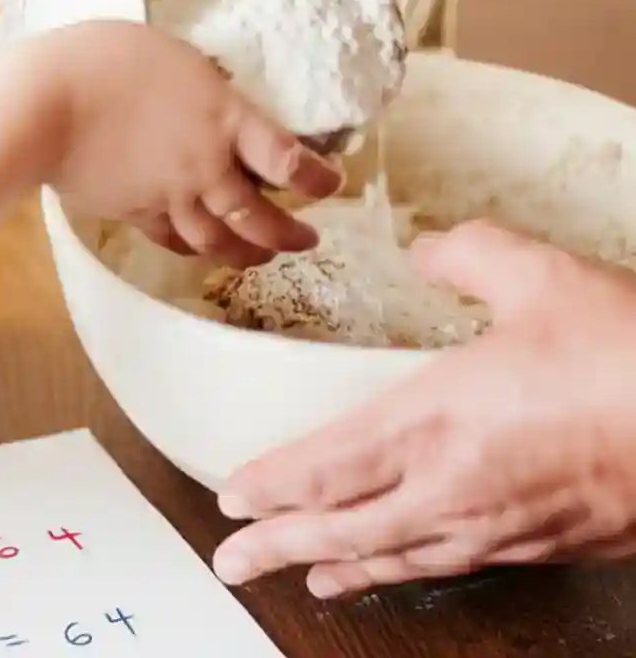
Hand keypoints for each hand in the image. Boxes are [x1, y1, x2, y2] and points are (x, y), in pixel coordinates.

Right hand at [25, 21, 339, 265]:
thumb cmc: (105, 62)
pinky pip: (170, 239)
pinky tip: (196, 251)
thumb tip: (214, 103)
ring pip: (216, 240)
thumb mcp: (175, 60)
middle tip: (305, 242)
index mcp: (225, 119)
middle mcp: (205, 166)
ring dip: (243, 254)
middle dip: (287, 236)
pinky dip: (189, 249)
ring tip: (257, 259)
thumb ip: (203, 90)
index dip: (315, 180)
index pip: (288, 159)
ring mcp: (168, 195)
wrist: (47, 104)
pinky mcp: (133, 211)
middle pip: (258, 218)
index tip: (330, 186)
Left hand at [210, 220, 635, 596]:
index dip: (271, 486)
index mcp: (434, 420)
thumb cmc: (631, 356)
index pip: (324, 466)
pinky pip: (448, 565)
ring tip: (298, 577)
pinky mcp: (538, 547)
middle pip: (340, 528)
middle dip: (276, 546)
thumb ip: (471, 256)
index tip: (231, 497)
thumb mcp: (542, 279)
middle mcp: (449, 485)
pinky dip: (403, 570)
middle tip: (232, 561)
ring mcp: (493, 526)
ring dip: (335, 567)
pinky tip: (394, 568)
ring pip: (391, 557)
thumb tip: (431, 248)